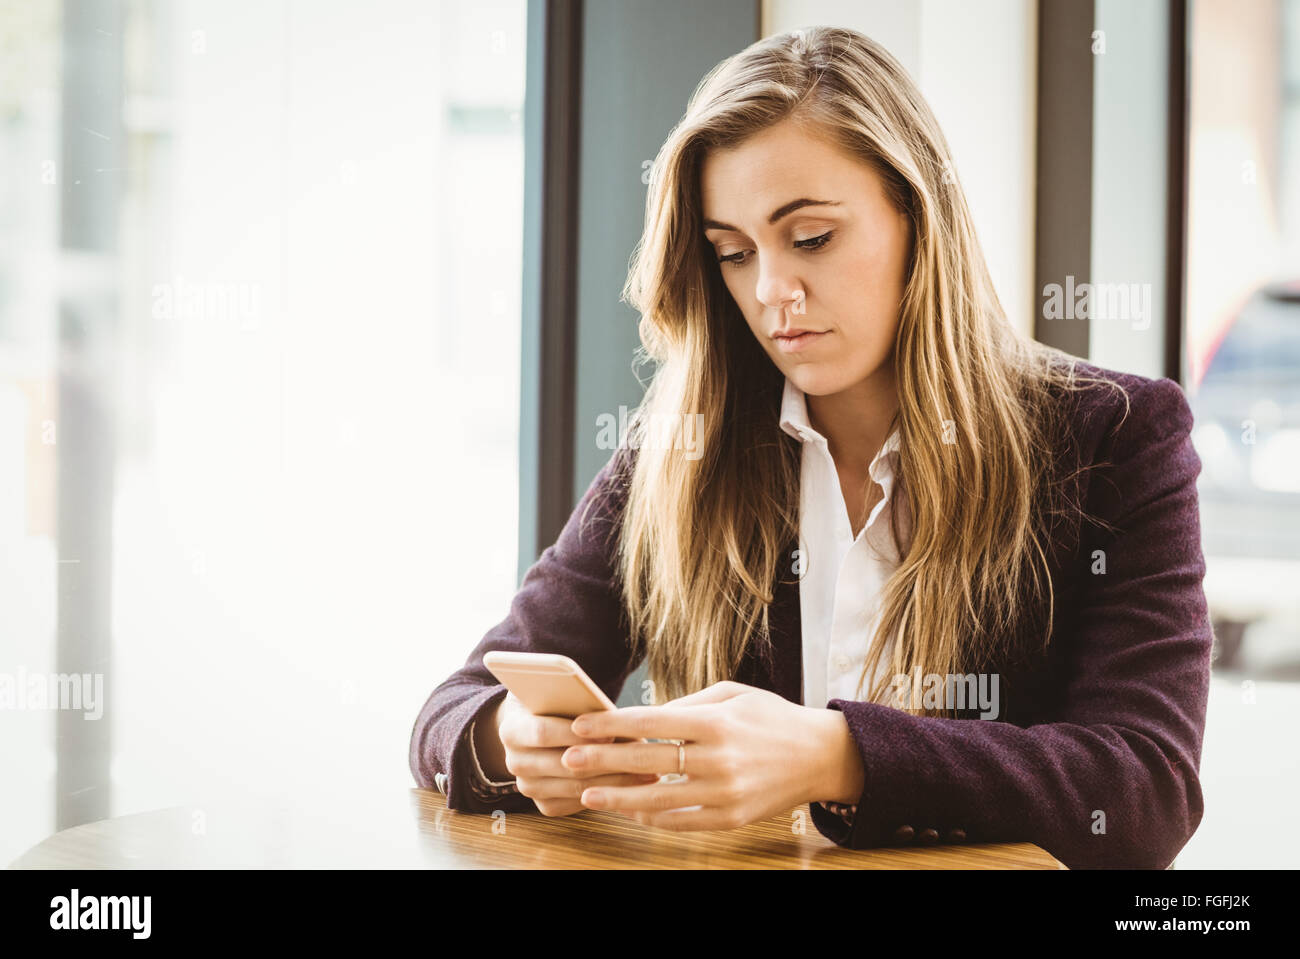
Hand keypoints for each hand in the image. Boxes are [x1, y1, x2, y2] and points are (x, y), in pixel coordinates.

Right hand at [495, 692, 659, 816]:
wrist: (532, 726)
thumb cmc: (554, 703)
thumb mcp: (559, 693)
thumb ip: (578, 703)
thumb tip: (616, 718)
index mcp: (512, 729)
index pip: (542, 732)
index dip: (576, 733)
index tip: (608, 733)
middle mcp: (514, 762)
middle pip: (563, 765)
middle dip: (606, 761)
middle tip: (644, 758)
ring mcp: (527, 787)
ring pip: (575, 789)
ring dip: (615, 782)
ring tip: (649, 774)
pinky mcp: (543, 804)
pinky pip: (577, 805)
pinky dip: (607, 798)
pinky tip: (635, 789)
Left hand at [560, 681, 862, 830]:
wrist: (819, 755)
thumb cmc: (770, 717)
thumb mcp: (731, 695)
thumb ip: (686, 705)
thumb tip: (642, 719)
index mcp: (715, 721)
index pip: (651, 722)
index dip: (612, 725)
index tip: (581, 726)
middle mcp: (718, 758)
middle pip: (648, 761)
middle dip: (603, 761)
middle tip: (567, 760)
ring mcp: (725, 792)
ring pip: (660, 799)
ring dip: (620, 798)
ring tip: (588, 795)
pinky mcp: (732, 818)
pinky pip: (683, 822)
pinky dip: (654, 818)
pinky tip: (631, 812)